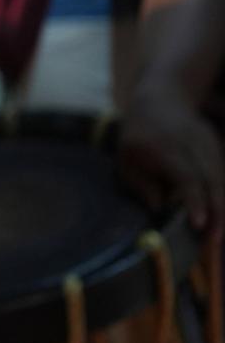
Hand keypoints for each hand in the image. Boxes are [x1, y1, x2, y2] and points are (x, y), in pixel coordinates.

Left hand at [118, 91, 224, 233]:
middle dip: (216, 211)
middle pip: (211, 179)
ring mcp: (206, 142)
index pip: (185, 176)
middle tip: (214, 241)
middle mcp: (189, 143)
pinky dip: (222, 198)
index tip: (199, 225)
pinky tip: (219, 219)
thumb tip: (159, 210)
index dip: (195, 201)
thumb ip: (142, 186)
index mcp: (162, 147)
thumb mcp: (127, 162)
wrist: (160, 101)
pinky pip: (223, 176)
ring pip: (221, 178)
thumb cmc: (137, 140)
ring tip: (217, 237)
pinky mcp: (216, 146)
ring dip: (223, 209)